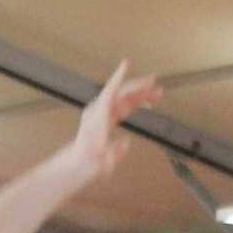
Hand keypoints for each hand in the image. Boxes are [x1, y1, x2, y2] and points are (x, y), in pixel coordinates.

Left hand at [70, 61, 163, 183]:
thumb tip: (125, 143)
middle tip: (154, 83)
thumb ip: (115, 152)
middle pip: (121, 95)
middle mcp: (99, 113)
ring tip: (157, 93)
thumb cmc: (88, 163)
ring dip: (140, 95)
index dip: (117, 79)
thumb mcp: (104, 162)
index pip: (109, 93)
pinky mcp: (105, 120)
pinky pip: (122, 107)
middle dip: (138, 88)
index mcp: (98, 119)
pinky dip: (134, 103)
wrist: (76, 167)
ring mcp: (102, 115)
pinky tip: (144, 103)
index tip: (125, 65)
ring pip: (123, 100)